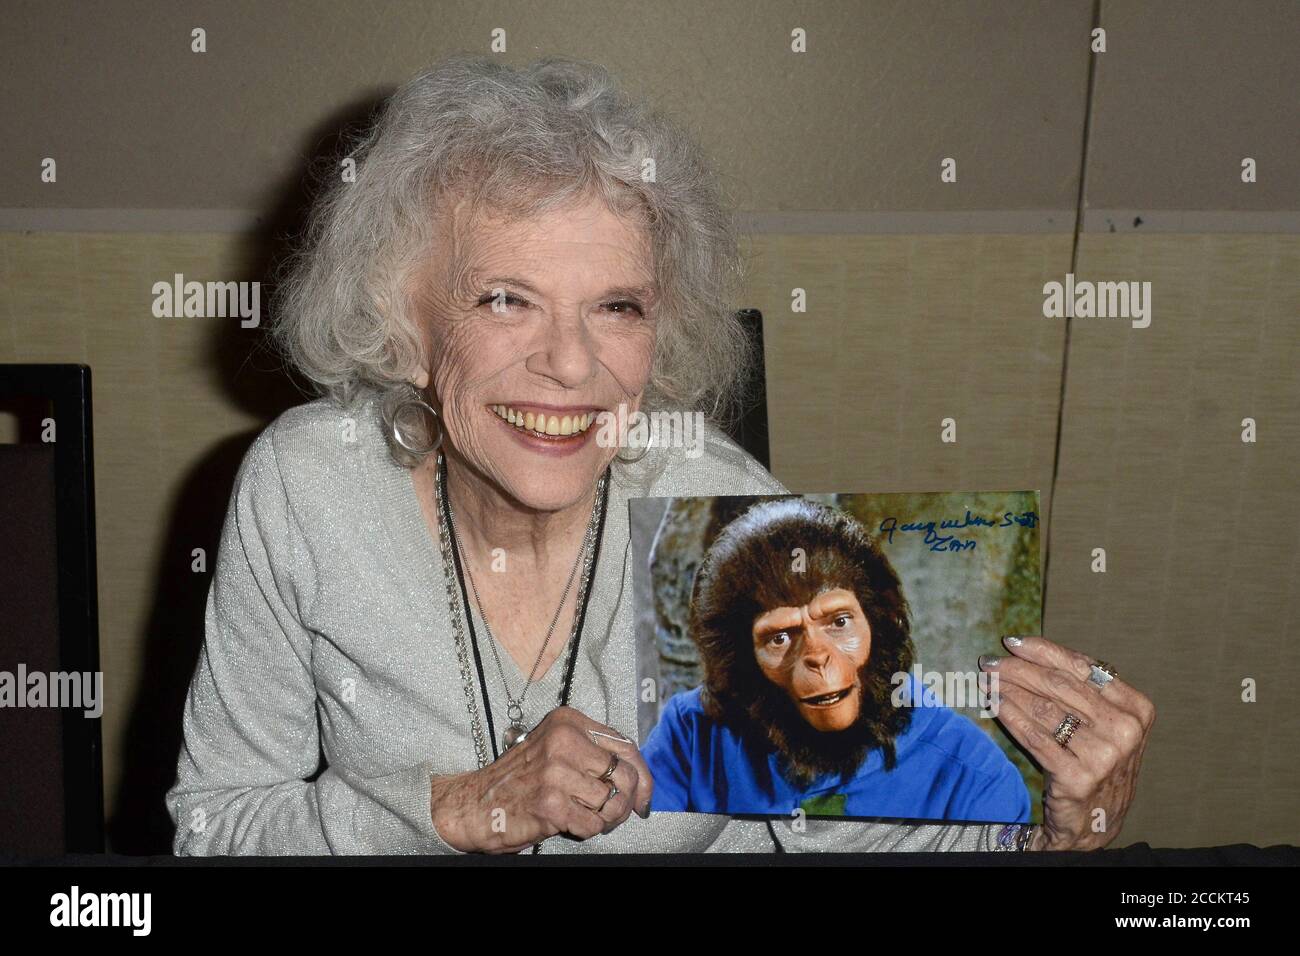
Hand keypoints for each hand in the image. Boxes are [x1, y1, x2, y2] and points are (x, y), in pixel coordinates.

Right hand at [428, 706, 653, 852]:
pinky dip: (586, 830)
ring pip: (612, 802)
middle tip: (614, 813)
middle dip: (626, 801)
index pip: (625, 746)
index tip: (644, 796)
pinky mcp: (550, 803)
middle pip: (626, 775)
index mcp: (568, 722)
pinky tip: (568, 822)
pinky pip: (592, 824)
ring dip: (605, 818)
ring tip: (585, 816)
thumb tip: (640, 779)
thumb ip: (594, 754)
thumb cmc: (519, 779)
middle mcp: (564, 741)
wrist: (473, 803)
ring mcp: (556, 772)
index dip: (643, 775)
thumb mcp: (555, 749)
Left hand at [980, 635, 1154, 850]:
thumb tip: (1029, 651)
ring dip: (1008, 690)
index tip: (1014, 643)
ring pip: (1043, 709)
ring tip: (987, 680)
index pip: (1083, 668)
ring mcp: (1103, 755)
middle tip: (990, 662)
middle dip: (1019, 669)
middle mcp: (1125, 730)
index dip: (1044, 651)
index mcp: (1137, 709)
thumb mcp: (1105, 723)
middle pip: (1059, 685)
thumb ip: (1081, 689)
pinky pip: (1034, 737)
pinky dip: (1010, 716)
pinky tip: (994, 704)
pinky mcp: (1077, 776)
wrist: (1096, 822)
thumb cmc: (1097, 762)